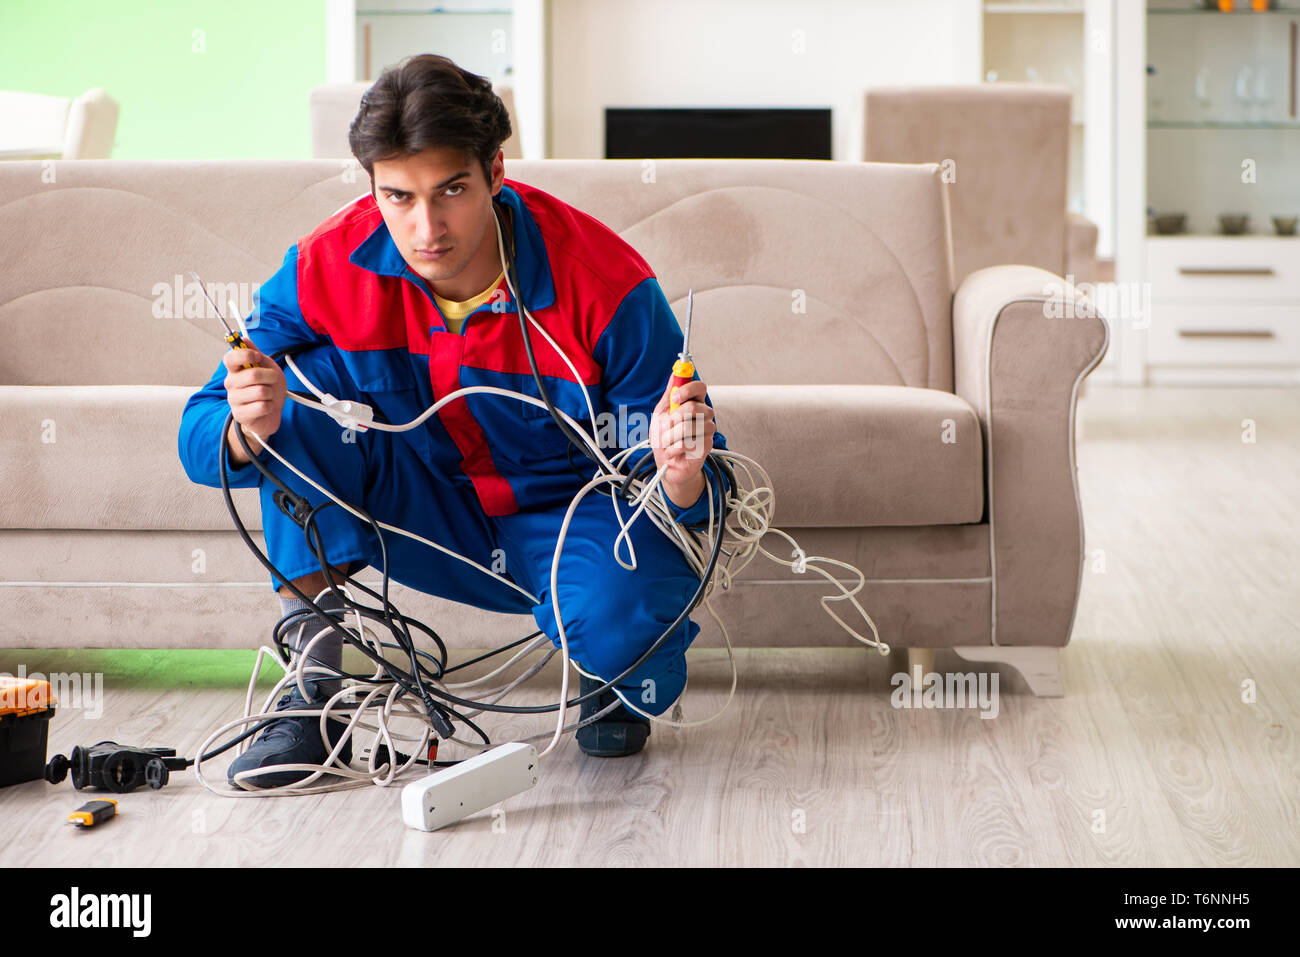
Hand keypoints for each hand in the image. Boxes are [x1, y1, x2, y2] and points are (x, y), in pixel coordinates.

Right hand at [222, 336, 285, 458]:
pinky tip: (266, 407)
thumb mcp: (267, 367)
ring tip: (268, 396)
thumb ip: (257, 354)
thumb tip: (244, 339)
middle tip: (272, 380)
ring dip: (271, 393)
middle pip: (253, 375)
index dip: (245, 355)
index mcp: (235, 370)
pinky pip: (263, 406)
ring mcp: (234, 400)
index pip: (230, 358)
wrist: (271, 413)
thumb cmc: (268, 388)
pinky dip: (270, 406)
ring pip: (261, 391)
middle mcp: (231, 383)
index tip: (257, 356)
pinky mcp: (241, 414)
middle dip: (271, 377)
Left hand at [649, 377, 715, 507]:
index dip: (687, 390)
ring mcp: (707, 430)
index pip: (700, 387)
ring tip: (666, 443)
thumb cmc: (665, 438)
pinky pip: (689, 443)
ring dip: (670, 437)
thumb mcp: (661, 413)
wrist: (668, 464)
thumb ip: (669, 395)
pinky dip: (674, 449)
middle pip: (694, 407)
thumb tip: (674, 373)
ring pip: (689, 427)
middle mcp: (704, 414)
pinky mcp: (707, 446)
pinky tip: (672, 452)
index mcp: (694, 402)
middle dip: (673, 419)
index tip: (674, 399)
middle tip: (665, 428)